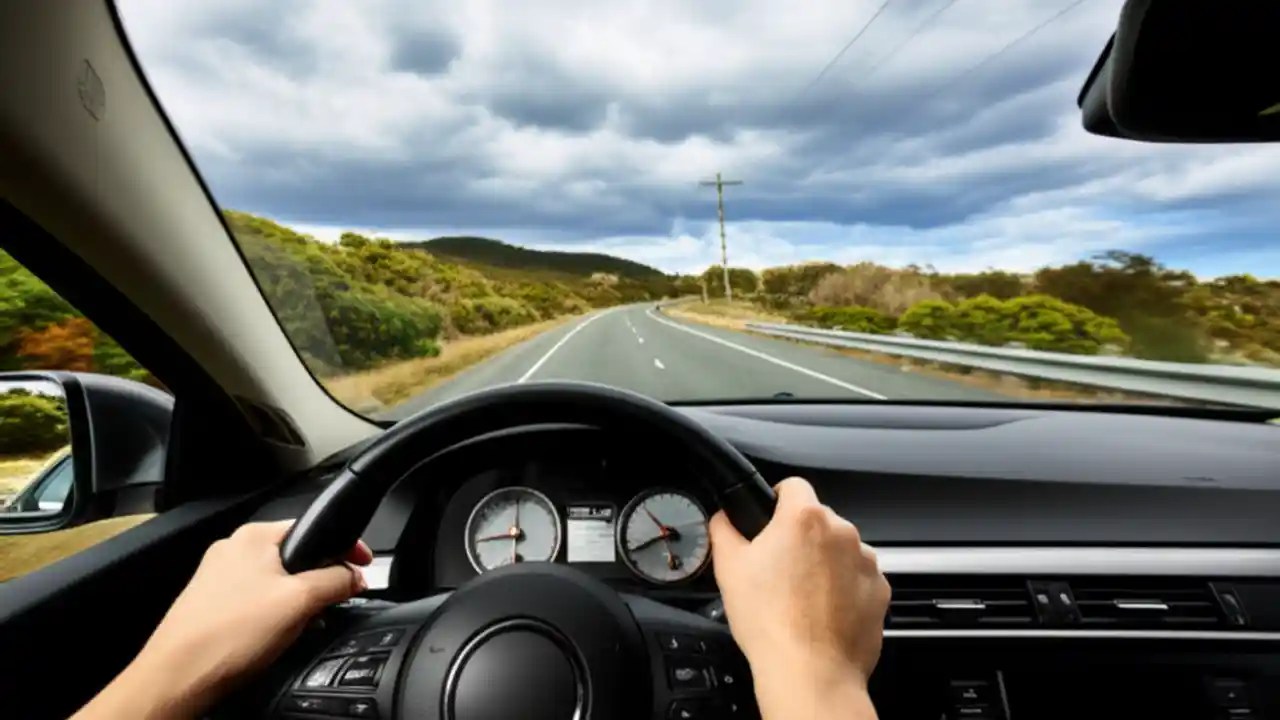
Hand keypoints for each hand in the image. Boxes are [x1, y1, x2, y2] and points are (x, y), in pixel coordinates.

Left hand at [74, 521, 371, 719]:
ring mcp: (218, 578)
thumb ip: (336, 581)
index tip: (362, 566)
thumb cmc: (227, 635)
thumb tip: (355, 575)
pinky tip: (272, 637)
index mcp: (254, 536)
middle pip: (296, 557)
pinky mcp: (212, 604)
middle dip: (319, 581)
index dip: (345, 548)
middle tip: (330, 606)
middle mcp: (233, 550)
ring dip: (296, 602)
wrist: (178, 676)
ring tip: (299, 627)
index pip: (313, 529)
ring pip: (276, 581)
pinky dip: (273, 615)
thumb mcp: (300, 602)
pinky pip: (256, 601)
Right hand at [709, 477, 889, 719]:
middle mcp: (842, 532)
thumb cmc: (771, 622)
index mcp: (804, 518)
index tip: (768, 521)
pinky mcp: (879, 590)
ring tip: (800, 597)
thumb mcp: (728, 568)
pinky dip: (843, 589)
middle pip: (818, 521)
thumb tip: (723, 518)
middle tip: (778, 571)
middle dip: (800, 539)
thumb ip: (724, 529)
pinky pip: (857, 579)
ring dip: (823, 564)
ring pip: (839, 550)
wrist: (809, 671)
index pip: (793, 486)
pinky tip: (821, 612)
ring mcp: (866, 562)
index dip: (776, 502)